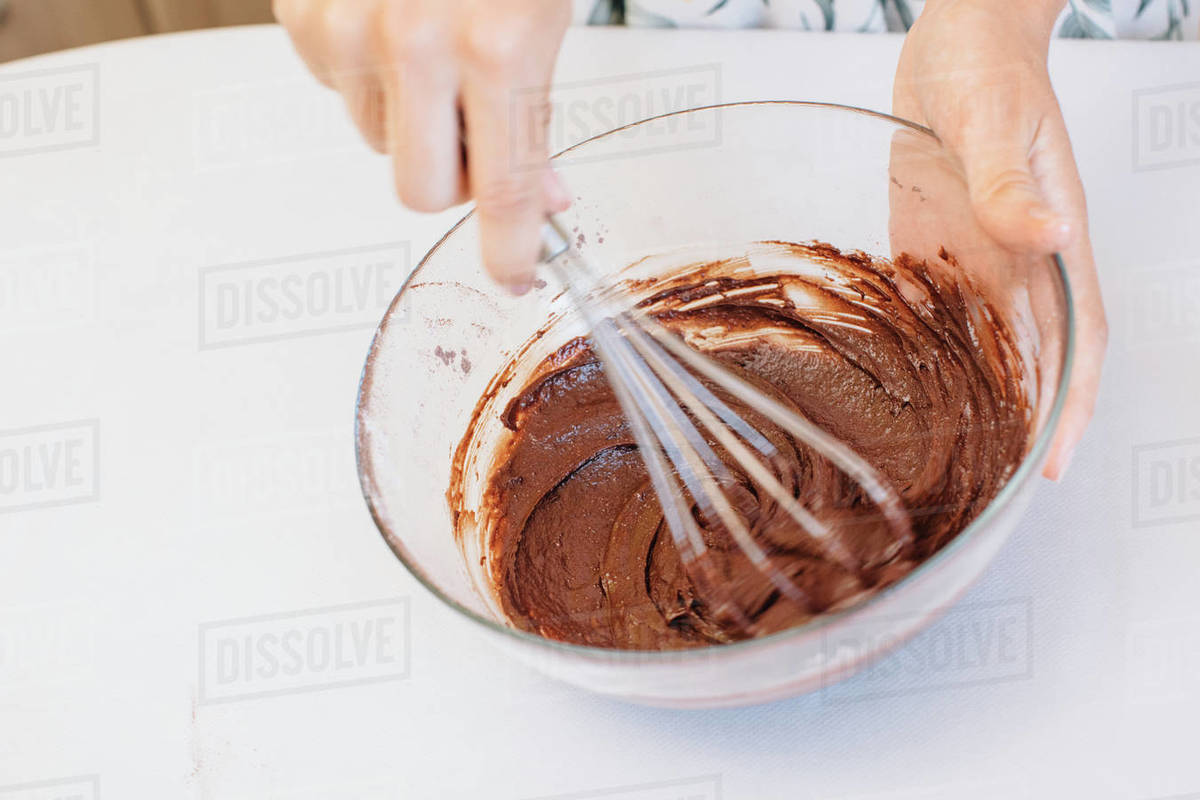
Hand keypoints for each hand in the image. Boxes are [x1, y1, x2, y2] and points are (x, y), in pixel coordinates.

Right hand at [273, 0, 573, 292]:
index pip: (501, 193)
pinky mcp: (301, 12)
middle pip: (419, 191)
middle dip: (450, 177)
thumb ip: (537, 113)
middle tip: (472, 132)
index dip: (509, 250)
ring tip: (431, 44)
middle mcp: (413, 43)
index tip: (514, 274)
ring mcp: (347, 28)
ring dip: (408, 115)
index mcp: (494, 47)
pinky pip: (337, 89)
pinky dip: (367, 72)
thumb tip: (544, 197)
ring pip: (377, 139)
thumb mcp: (544, 15)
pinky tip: (389, 18)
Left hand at [893, 0, 1106, 480]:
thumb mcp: (997, 125)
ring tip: (940, 457)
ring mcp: (973, 255)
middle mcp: (1016, 261)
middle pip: (1026, 358)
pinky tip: (892, 386)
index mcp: (1052, 241)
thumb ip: (1010, 186)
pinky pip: (927, 308)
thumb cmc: (990, 70)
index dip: (1070, 403)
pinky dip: (918, 350)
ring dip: (967, 398)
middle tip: (986, 484)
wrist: (954, 39)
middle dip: (1015, 422)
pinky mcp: (930, 243)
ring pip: (977, 343)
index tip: (1052, 463)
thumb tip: (1050, 237)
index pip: (1074, 339)